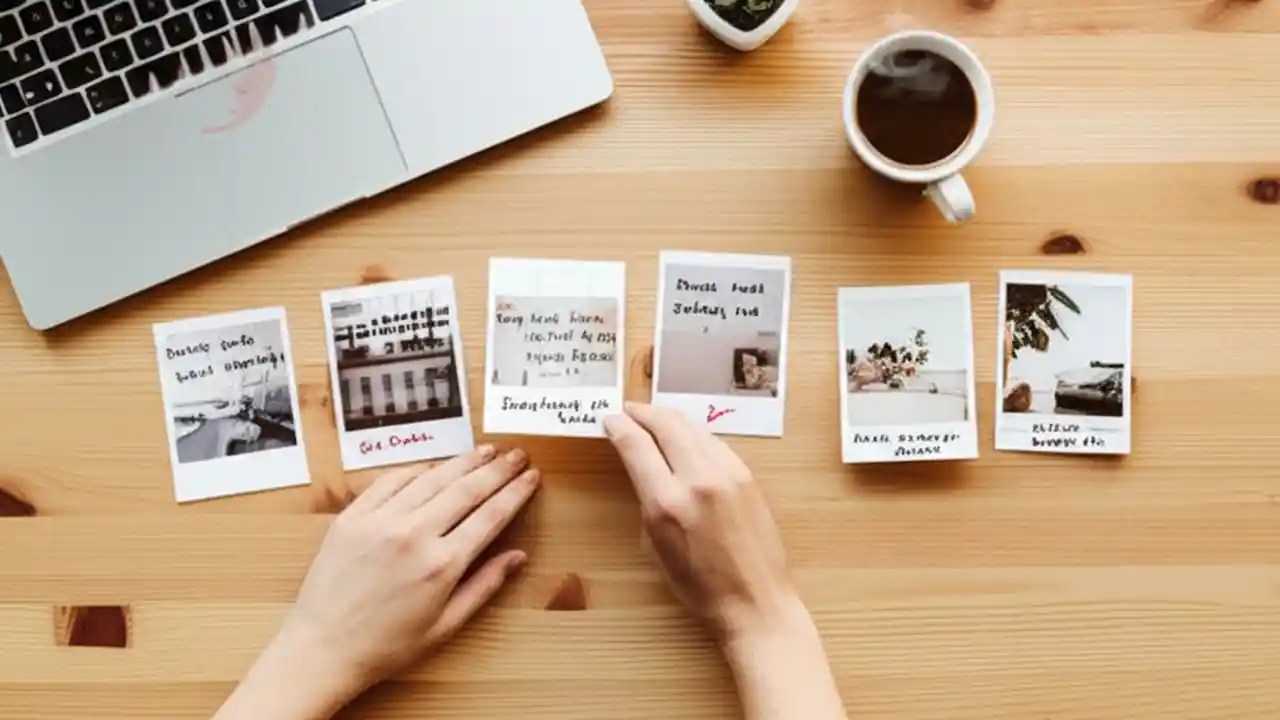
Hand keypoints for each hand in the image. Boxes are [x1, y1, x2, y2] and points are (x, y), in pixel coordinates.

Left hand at [214, 445, 540, 719]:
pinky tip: (434, 465)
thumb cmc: (386, 645)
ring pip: (432, 477)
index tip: (531, 477)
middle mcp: (413, 535)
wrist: (322, 648)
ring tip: (485, 452)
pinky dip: (418, 469)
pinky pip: (391, 480)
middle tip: (517, 455)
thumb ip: (484, 585)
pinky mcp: (353, 516)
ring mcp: (380, 521)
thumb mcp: (445, 625)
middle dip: (497, 469)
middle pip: (467, 488)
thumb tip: (517, 556)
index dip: (515, 492)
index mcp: (442, 565)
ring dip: (463, 462)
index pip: (491, 515)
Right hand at [604, 403, 845, 719]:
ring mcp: (728, 473)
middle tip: (630, 410)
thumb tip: (643, 468)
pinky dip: (695, 434)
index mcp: (666, 503)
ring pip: (693, 428)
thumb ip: (649, 501)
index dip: (619, 426)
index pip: (636, 445)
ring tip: (655, 419)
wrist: (755, 600)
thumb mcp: (656, 547)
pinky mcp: (748, 475)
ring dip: (669, 419)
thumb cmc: (699, 586)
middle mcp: (698, 479)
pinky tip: (687, 439)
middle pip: (666, 424)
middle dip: (643, 412)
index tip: (610, 419)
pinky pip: (715, 442)